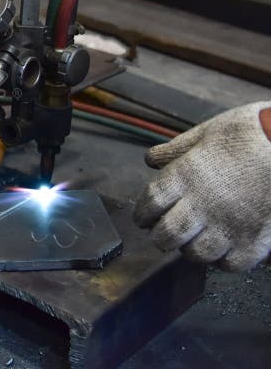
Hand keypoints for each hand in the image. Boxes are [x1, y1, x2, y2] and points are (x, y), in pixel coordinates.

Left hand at [134, 101, 270, 270]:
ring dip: (189, 249)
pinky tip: (223, 248)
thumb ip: (176, 150)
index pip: (150, 204)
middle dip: (159, 236)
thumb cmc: (250, 133)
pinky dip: (222, 260)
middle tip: (162, 234)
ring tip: (192, 240)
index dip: (142, 213)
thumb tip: (152, 160)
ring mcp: (229, 226)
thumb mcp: (207, 132)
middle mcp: (202, 205)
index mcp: (185, 176)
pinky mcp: (255, 240)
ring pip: (196, 254)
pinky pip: (230, 264)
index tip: (143, 218)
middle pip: (167, 234)